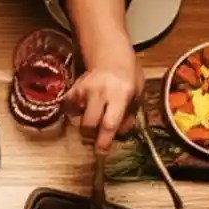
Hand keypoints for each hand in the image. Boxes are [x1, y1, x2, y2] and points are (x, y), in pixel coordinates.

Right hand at [63, 38, 141, 158]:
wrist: (111, 56)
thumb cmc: (128, 77)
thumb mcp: (138, 95)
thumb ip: (130, 115)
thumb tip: (120, 133)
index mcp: (120, 95)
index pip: (109, 124)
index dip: (103, 142)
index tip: (101, 152)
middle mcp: (100, 92)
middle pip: (88, 125)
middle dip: (91, 136)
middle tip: (97, 136)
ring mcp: (84, 90)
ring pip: (77, 118)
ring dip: (85, 123)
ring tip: (95, 114)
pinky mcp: (73, 89)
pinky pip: (70, 109)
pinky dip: (76, 113)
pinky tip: (85, 107)